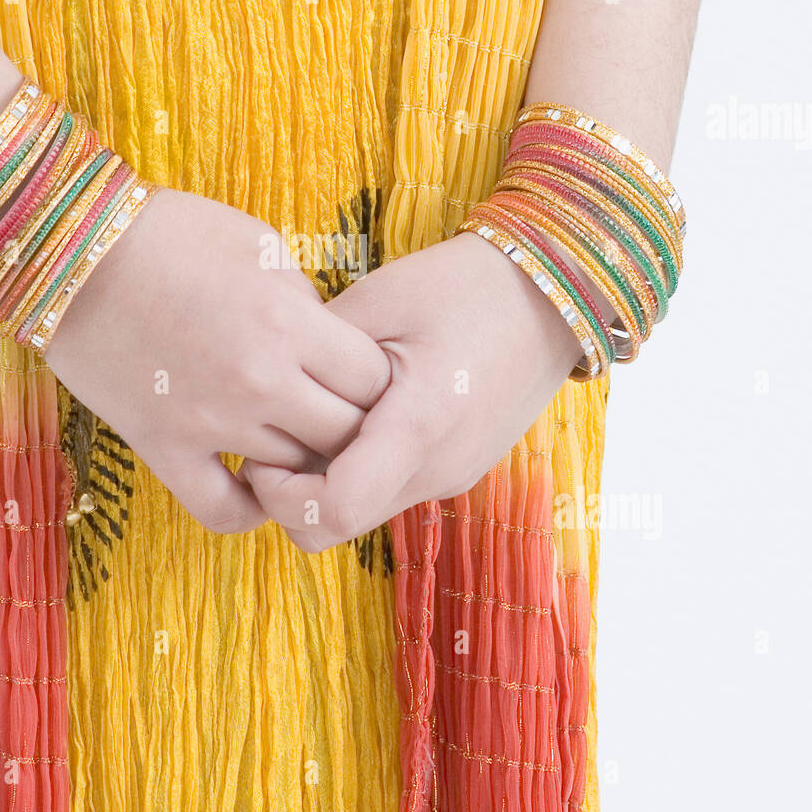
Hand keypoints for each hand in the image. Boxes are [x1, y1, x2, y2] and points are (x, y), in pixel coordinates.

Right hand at [44, 188, 390, 533]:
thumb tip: (330, 348)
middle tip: (342, 414)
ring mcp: (210, 421)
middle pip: (349, 436)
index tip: (365, 375)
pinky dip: (250, 507)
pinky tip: (253, 480)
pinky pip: (224, 511)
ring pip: (296, 475)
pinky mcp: (162, 448)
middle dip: (356, 426)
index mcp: (288, 321)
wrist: (70, 249)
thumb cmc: (171, 233)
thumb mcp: (261, 246)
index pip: (376, 382)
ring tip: (299, 442)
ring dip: (306, 463)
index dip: (380, 381)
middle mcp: (258, 380)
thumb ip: (307, 304)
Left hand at [240, 233, 583, 550]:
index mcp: (419, 426)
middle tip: (278, 433)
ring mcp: (454, 475)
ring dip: (328, 479)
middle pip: (339, 526)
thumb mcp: (374, 304)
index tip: (262, 452)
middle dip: (294, 494)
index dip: (280, 495)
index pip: (332, 513)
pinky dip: (361, 467)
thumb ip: (315, 359)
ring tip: (319, 414)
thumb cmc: (461, 285)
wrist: (549, 292)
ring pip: (364, 510)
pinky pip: (391, 488)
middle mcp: (440, 467)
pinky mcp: (459, 468)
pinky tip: (357, 414)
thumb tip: (264, 397)